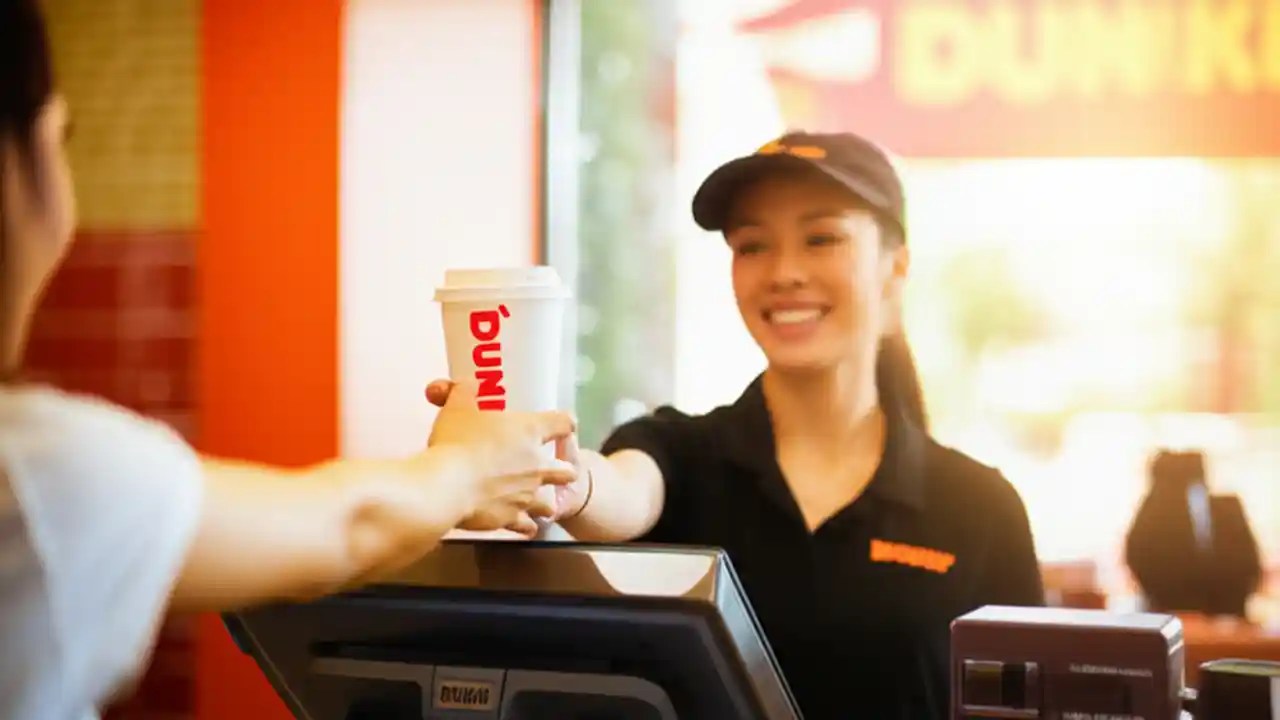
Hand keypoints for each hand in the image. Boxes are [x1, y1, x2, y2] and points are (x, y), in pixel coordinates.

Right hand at [427, 381, 576, 535]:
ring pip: (550, 504)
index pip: (563, 423)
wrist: (446, 487)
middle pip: (566, 471)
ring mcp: (526, 495)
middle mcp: (536, 465)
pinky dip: (526, 526)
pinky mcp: (511, 519)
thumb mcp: (458, 406)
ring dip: (547, 503)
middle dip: (564, 471)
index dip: (565, 423)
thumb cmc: (456, 441)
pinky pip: (526, 526)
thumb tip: (465, 383)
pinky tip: (524, 527)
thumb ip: (464, 391)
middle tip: (556, 471)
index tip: (565, 426)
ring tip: (541, 503)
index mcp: (530, 432)